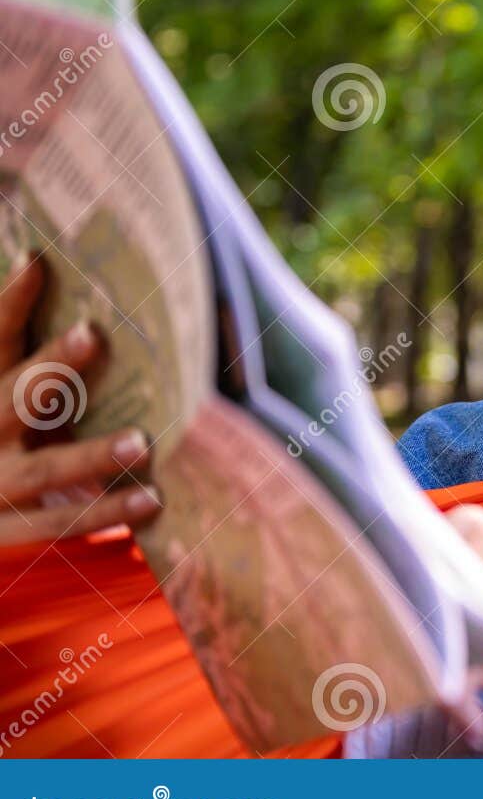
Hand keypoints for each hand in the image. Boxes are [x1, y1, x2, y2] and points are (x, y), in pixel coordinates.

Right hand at [0, 252, 160, 547]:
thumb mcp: (1, 400)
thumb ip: (26, 367)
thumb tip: (49, 276)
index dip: (7, 304)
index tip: (35, 261)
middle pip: (11, 399)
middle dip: (47, 367)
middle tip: (91, 334)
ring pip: (41, 471)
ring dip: (91, 455)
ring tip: (142, 443)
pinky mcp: (2, 537)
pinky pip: (55, 527)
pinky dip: (103, 514)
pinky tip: (151, 500)